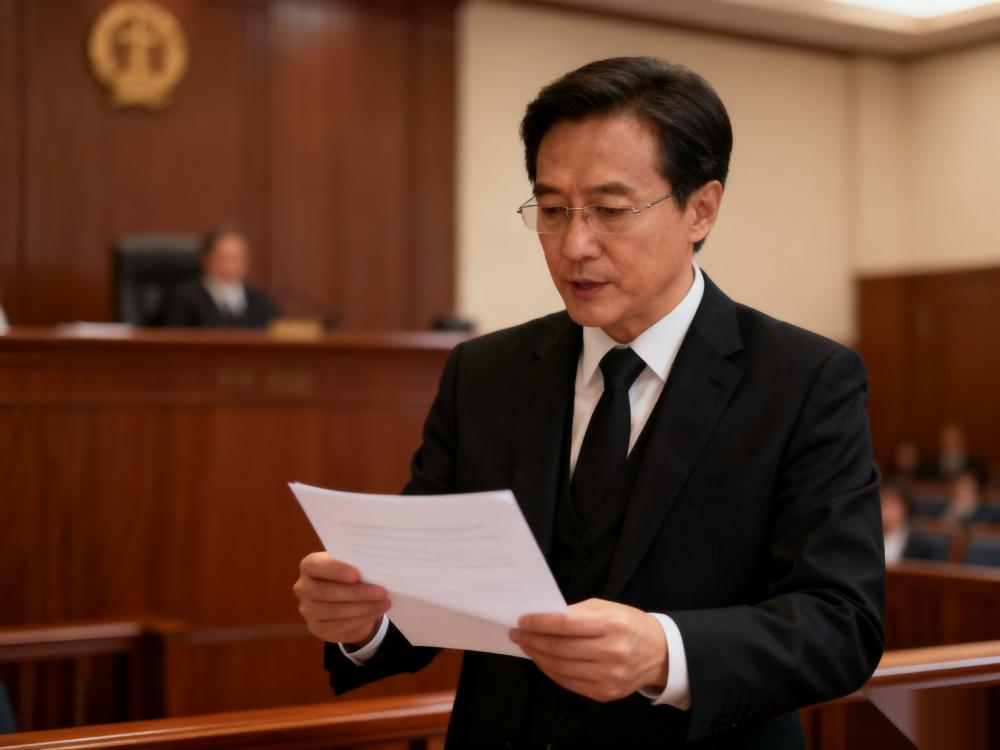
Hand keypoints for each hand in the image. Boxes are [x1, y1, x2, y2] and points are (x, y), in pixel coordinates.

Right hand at [293, 552, 389, 646]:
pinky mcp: (316, 628)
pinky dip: (361, 619)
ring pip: (335, 611)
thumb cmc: (348, 575)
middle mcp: (303, 588)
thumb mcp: (350, 565)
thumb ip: (355, 565)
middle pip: (326, 592)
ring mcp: (307, 610)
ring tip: (384, 603)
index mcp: (309, 566)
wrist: (344, 599)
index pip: (315, 566)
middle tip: (382, 592)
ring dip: (363, 608)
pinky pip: (339, 626)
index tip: (356, 574)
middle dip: (357, 593)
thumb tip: (375, 569)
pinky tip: (376, 613)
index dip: (335, 570)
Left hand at [510, 598, 667, 701]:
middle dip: (533, 640)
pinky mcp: (605, 693)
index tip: (522, 620)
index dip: (540, 623)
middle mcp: (612, 652)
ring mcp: (609, 676)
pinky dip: (551, 671)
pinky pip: (569, 683)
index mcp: (612, 625)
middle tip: (517, 634)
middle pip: (560, 648)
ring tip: (527, 646)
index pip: (566, 624)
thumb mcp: (607, 608)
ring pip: (561, 667)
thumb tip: (542, 617)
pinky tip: (543, 660)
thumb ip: (576, 612)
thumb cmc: (629, 625)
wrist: (660, 653)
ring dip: (538, 656)